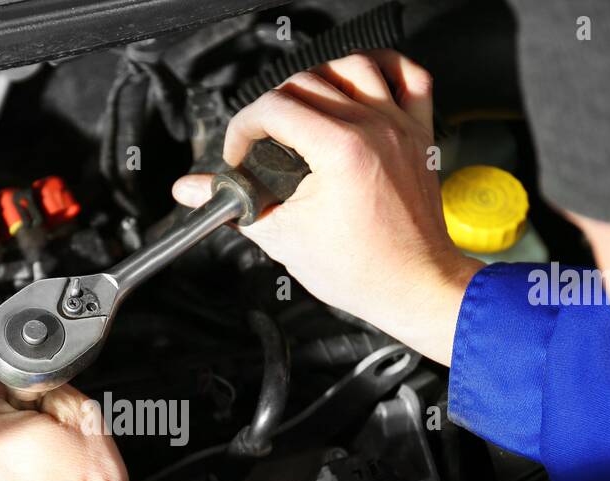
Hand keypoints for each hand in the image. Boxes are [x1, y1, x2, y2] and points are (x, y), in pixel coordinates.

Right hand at [173, 51, 481, 365]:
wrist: (411, 286)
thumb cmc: (360, 271)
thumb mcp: (282, 237)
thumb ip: (233, 204)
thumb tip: (190, 190)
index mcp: (340, 149)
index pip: (274, 107)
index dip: (243, 128)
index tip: (239, 154)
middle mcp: (373, 127)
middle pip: (306, 82)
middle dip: (271, 108)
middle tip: (262, 141)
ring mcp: (399, 126)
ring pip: (353, 66)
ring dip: (318, 78)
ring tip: (302, 107)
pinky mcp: (418, 133)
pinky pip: (409, 76)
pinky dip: (382, 70)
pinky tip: (359, 84)